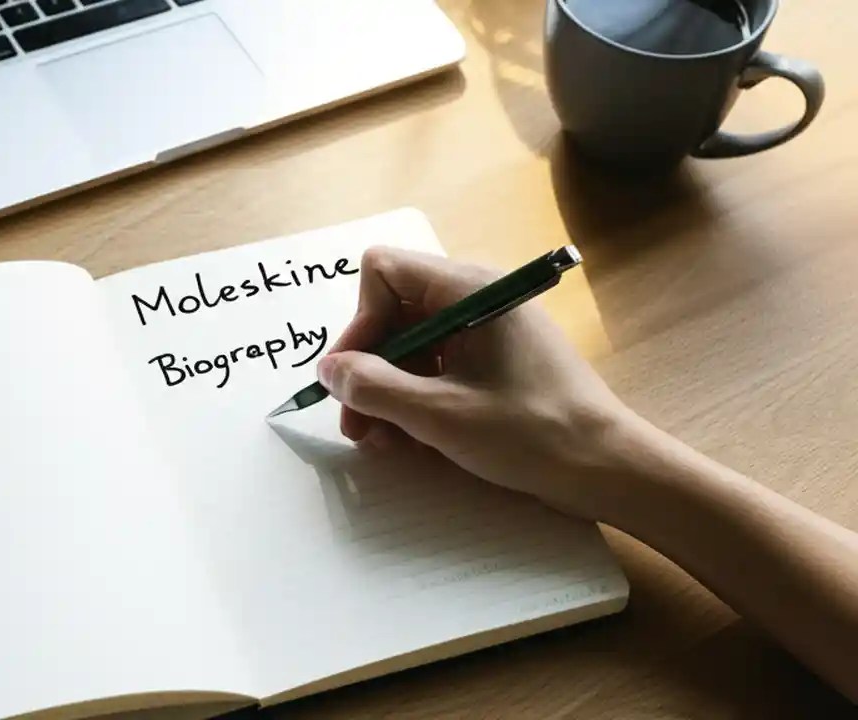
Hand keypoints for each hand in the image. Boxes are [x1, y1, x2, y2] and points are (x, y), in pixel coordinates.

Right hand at [318, 246, 636, 519]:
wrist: (607, 466)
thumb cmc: (530, 432)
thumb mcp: (438, 414)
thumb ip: (373, 388)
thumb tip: (329, 371)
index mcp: (466, 289)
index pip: (382, 272)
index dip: (360, 324)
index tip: (356, 378)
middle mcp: (475, 296)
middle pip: (394, 313)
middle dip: (370, 369)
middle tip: (357, 426)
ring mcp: (488, 328)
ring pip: (414, 345)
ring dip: (390, 392)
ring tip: (384, 443)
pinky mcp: (498, 359)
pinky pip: (441, 365)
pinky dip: (419, 399)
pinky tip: (413, 441)